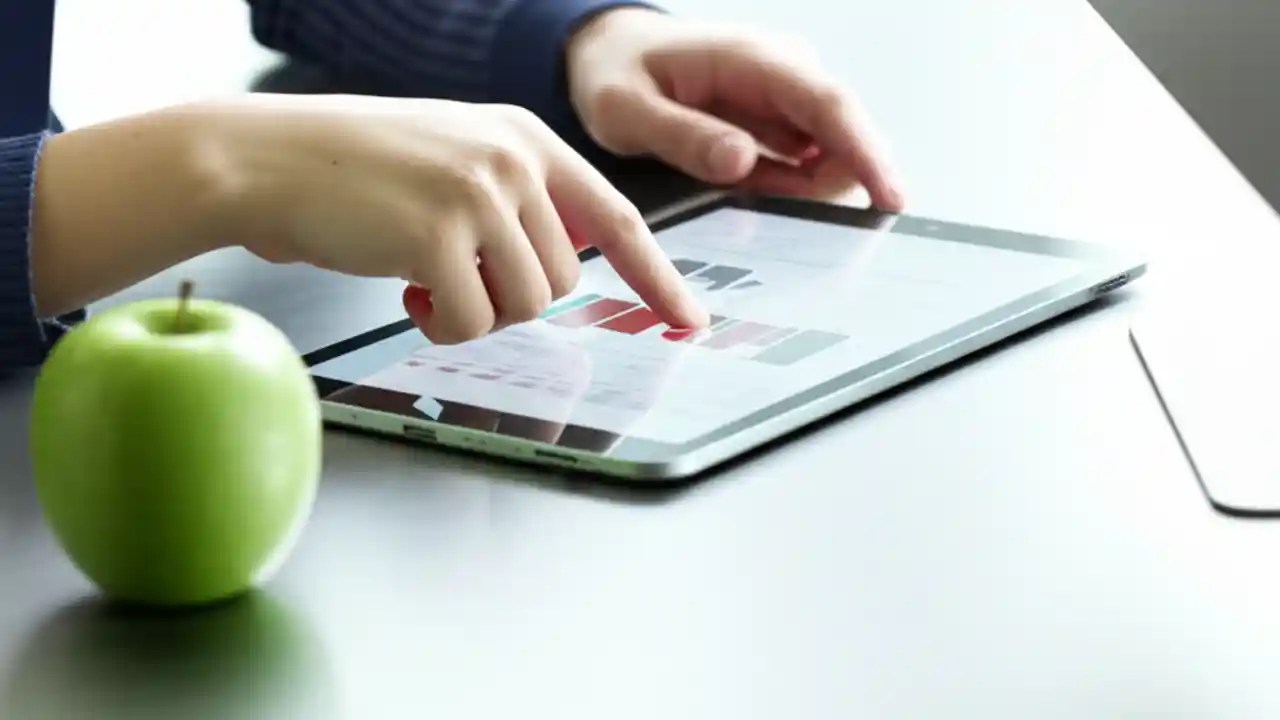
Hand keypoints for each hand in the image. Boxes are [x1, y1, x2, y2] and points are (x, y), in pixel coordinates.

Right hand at [198, 94, 707, 341]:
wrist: (265, 157)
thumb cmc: (353, 169)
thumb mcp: (454, 159)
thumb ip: (516, 199)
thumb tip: (561, 269)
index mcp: (524, 137)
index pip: (615, 216)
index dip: (656, 274)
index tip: (688, 317)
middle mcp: (511, 158)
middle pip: (561, 279)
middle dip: (509, 295)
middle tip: (451, 275)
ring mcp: (478, 193)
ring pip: (524, 305)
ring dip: (475, 310)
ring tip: (422, 275)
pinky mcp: (437, 235)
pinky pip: (469, 323)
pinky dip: (439, 326)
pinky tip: (403, 289)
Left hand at [566, 8, 904, 209]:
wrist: (611, 51)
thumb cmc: (615, 74)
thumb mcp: (625, 110)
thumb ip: (681, 136)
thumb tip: (742, 161)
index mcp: (751, 60)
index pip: (826, 104)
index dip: (865, 153)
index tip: (890, 199)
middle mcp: (784, 70)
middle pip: (843, 131)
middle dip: (846, 182)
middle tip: (815, 235)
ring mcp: (787, 95)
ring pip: (831, 152)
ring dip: (813, 191)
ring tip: (757, 210)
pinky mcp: (781, 119)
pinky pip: (807, 161)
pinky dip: (796, 189)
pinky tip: (760, 201)